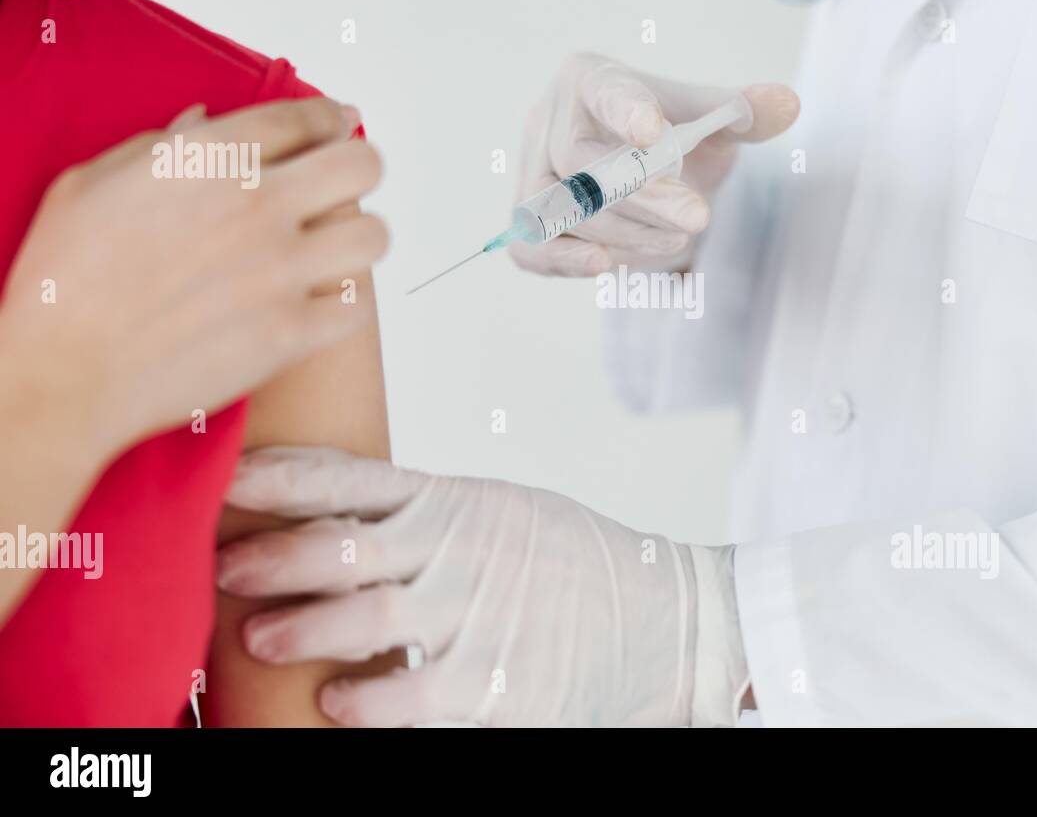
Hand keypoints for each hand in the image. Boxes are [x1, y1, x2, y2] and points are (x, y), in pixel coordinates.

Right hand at [0, 99, 387, 457]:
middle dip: (359, 166)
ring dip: (358, 239)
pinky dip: (344, 304)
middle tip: (345, 183)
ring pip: (373, 236)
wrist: (64, 377)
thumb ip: (157, 147)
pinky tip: (321, 303)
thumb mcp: (90, 187)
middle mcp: (258, 207)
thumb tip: (203, 121)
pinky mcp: (292, 333)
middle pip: (362, 165)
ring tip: (336, 248)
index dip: (329, 118)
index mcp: (209, 160)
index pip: (304, 117)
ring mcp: (281, 272)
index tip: (339, 122)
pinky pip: (356, 306)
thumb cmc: (63, 284)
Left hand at [217, 447, 749, 726]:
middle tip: (225, 568)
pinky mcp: (499, 680)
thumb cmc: (572, 563)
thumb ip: (421, 513)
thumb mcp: (497, 512)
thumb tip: (333, 511)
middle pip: (344, 544)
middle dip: (275, 555)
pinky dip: (367, 700)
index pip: (351, 477)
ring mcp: (479, 613)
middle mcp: (459, 549)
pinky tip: (336, 704)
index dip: (281, 476)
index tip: (226, 478)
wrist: (665, 617)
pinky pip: (414, 694)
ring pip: (368, 616)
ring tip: (260, 639)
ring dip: (304, 628)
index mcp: (454, 501)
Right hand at [512, 53, 799, 275]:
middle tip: (697, 219)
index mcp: (591, 78)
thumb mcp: (713, 122)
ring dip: (622, 233)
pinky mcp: (528, 222)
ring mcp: (532, 172)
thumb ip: (744, 112)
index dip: (626, 111)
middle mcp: (550, 119)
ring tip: (676, 238)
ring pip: (558, 210)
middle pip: (581, 163)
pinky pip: (530, 246)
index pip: (604, 90)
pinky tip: (606, 266)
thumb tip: (788, 103)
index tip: (653, 131)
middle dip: (642, 197)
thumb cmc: (673, 137)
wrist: (647, 175)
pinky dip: (564, 260)